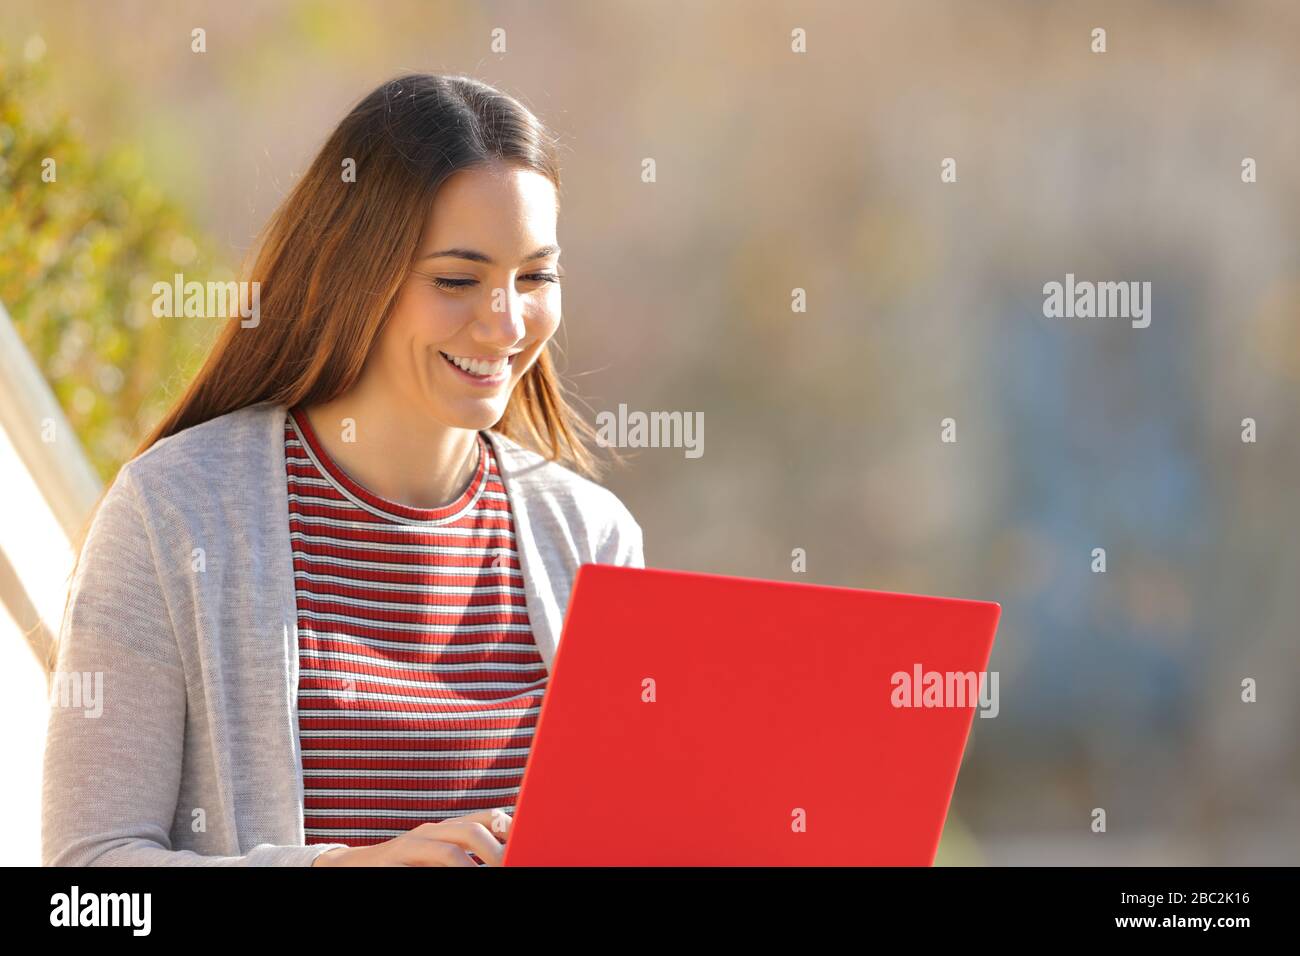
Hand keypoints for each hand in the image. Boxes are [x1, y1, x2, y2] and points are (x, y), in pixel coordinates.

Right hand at [311, 808, 512, 865]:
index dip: (509, 828)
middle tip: (512, 863)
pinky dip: (447, 872)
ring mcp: (408, 846)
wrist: (352, 868)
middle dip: (496, 850)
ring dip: (471, 866)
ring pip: (448, 850)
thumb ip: (466, 854)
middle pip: (471, 830)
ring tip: (489, 873)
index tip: (527, 843)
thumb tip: (506, 855)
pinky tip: (458, 879)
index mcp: (447, 829)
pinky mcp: (391, 863)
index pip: (486, 818)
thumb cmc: (404, 866)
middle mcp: (430, 832)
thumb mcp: (437, 858)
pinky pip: (421, 866)